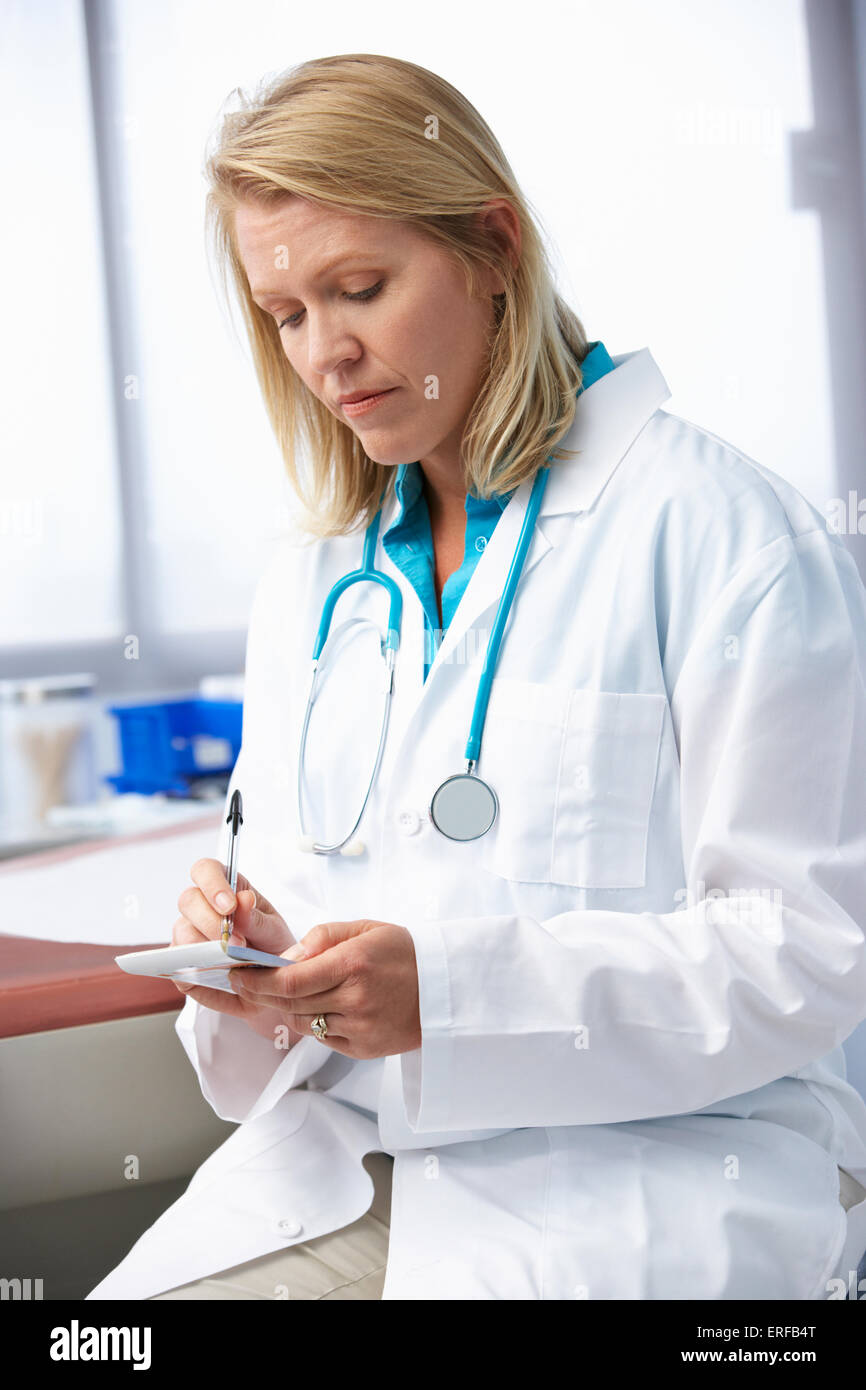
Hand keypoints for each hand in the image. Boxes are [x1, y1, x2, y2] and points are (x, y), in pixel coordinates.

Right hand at [171, 857, 296, 1042]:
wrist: (270, 984)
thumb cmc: (272, 948)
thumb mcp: (274, 933)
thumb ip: (258, 918)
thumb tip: (242, 900)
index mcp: (226, 889)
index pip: (206, 870)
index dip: (213, 883)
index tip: (229, 906)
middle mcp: (202, 907)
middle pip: (188, 900)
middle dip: (211, 921)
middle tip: (236, 943)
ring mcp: (189, 934)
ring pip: (181, 930)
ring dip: (204, 946)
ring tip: (231, 962)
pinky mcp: (181, 963)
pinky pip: (176, 963)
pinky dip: (193, 969)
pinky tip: (213, 974)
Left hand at [230, 919, 421, 1058]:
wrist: (446, 989)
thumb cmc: (405, 953)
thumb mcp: (366, 928)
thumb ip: (323, 936)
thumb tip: (287, 956)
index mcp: (354, 964)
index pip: (290, 980)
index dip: (257, 980)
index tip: (238, 973)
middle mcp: (356, 999)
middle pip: (289, 1004)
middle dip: (260, 994)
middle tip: (244, 983)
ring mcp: (360, 1028)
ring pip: (301, 1023)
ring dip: (284, 1009)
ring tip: (281, 993)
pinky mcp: (364, 1049)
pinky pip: (322, 1038)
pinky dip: (310, 1024)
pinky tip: (314, 1008)